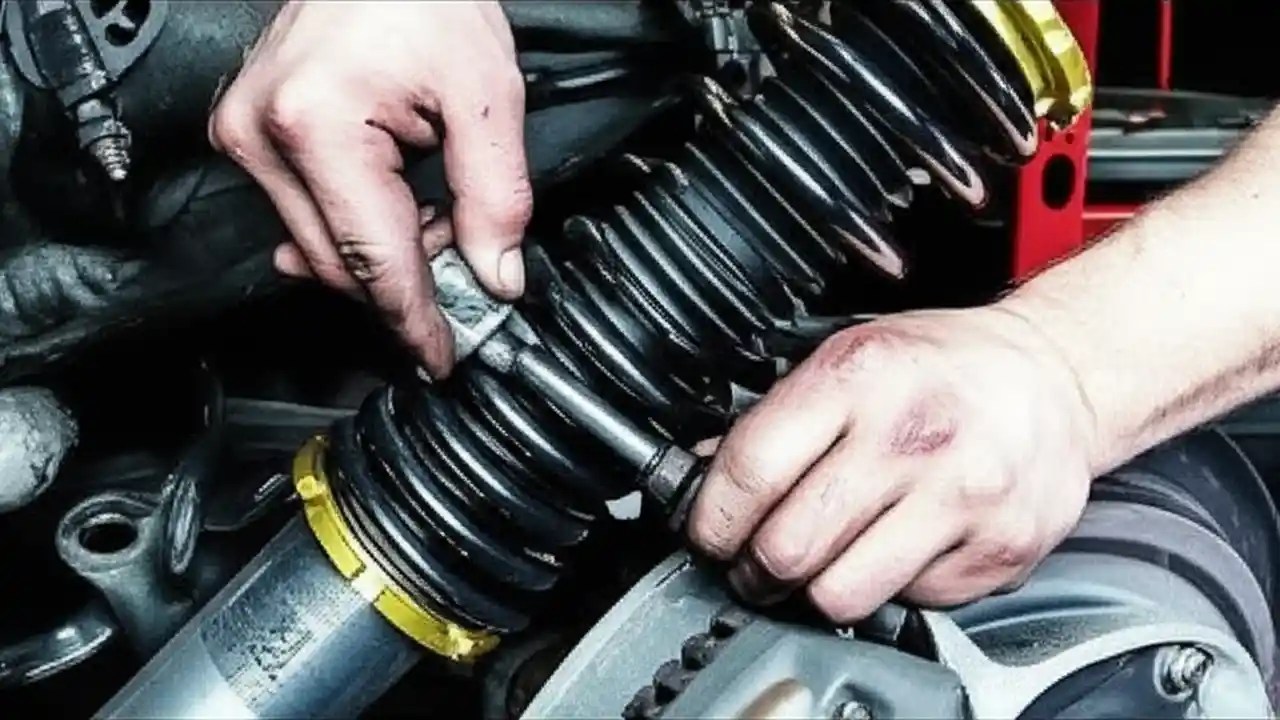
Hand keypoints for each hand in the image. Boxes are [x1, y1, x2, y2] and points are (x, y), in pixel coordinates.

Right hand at [209, 1, 531, 376]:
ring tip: (440, 218)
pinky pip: (306, 215)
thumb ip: (495, 197)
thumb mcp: (486, 95)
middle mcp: (264, 138)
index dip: (414, 320)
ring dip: (384, 256)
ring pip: (320, 249)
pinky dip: (356, 229)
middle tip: (471, 279)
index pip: (374, 261)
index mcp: (318, 128)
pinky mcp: (250, 134)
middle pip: (342, 265)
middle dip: (409, 286)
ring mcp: (247, 136)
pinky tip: (399, 209)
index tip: (441, 357)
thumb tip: (495, 275)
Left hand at [687, 306, 1099, 621]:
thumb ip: (777, 416)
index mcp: (859, 375)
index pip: (752, 469)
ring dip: (814, 592)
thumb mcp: (851, 358)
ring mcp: (961, 496)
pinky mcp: (1000, 549)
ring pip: (840, 593)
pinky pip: (909, 603)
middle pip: (788, 546)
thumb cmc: (942, 366)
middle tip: (756, 563)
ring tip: (820, 565)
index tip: (708, 534)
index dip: (713, 518)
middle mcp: (911, 435)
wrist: (1056, 376)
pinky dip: (890, 587)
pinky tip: (898, 546)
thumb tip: (702, 476)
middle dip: (754, 569)